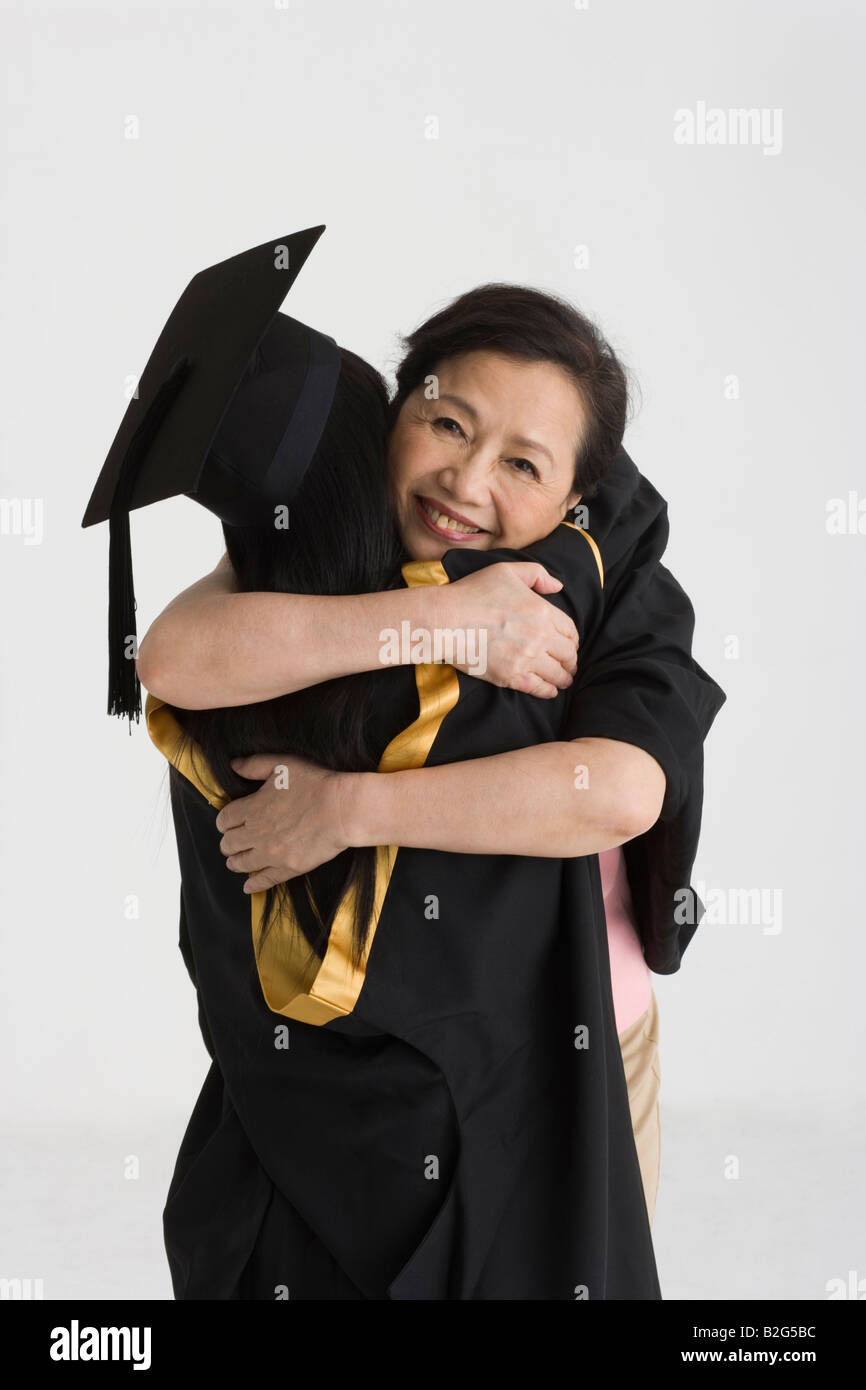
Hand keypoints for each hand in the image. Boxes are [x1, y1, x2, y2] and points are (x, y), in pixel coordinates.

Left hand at [214, 753, 353, 892]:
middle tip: (230, 843)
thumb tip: (234, 765)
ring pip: (242, 863)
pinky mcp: (288, 867)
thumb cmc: (315, 784)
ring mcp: (271, 853)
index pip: (224, 820)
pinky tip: (248, 887)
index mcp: (252, 808)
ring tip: (235, 862)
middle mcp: (256, 833)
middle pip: (229, 844)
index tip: (228, 823)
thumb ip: (254, 765)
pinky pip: (264, 880)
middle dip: (227, 843)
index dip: (224, 822)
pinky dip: (253, 885)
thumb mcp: (283, 765)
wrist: (342, 809)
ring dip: (235, 862)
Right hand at [436, 562, 577, 698]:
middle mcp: (540, 636)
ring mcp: (526, 659)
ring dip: (564, 678)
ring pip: (557, 674)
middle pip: (567, 654)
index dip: (572, 639)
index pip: (570, 630)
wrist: (445, 620)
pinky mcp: (511, 677)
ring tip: (564, 680)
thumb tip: (558, 587)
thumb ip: (536, 574)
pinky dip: (549, 691)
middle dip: (570, 660)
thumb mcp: (506, 571)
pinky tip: (550, 690)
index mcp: (542, 611)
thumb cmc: (472, 593)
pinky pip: (540, 688)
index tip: (569, 645)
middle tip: (568, 664)